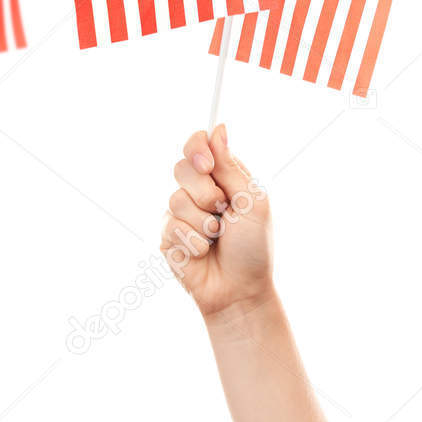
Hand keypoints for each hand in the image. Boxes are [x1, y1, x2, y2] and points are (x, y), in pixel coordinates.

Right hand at [160, 124, 272, 319]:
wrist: (239, 291)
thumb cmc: (253, 249)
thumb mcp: (252, 203)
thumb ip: (231, 167)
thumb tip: (218, 129)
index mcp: (222, 179)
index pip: (198, 146)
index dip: (197, 148)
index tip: (208, 164)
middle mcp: (199, 192)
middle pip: (182, 167)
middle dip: (204, 192)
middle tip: (221, 209)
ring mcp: (181, 213)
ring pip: (175, 199)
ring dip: (202, 222)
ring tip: (216, 237)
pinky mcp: (168, 235)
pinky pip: (170, 225)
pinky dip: (192, 241)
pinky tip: (203, 252)